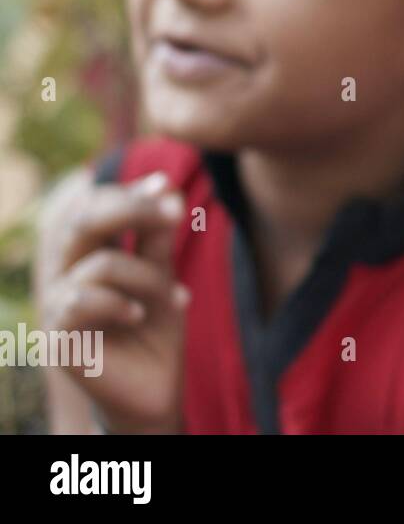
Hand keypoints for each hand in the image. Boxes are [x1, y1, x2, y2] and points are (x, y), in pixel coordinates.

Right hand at [39, 171, 188, 432]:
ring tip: (172, 298)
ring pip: (100, 265)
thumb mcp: (163, 278)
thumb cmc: (156, 329)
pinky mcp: (58, 337)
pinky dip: (120, 304)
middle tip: (174, 213)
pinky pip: (82, 302)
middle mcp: (68, 273)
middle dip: (133, 210)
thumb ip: (157, 241)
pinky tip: (139, 316)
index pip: (94, 208)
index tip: (166, 187)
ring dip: (147, 277)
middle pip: (84, 221)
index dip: (126, 194)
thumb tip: (164, 187)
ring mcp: (59, 305)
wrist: (155, 387)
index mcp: (90, 254)